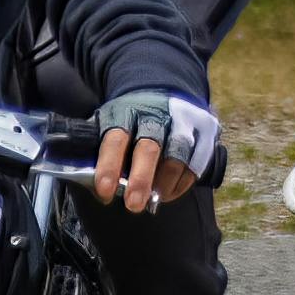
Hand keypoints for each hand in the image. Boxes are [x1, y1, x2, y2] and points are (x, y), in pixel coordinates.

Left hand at [91, 87, 218, 211]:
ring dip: (164, 183)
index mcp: (126, 112)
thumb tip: (90, 184)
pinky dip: (181, 184)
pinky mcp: (204, 133)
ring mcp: (183, 123)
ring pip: (177, 157)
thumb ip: (99, 150)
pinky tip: (167, 193)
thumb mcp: (108, 123)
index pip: (116, 139)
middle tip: (133, 205)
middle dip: (141, 179)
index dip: (109, 166)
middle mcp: (156, 115)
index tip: (105, 191)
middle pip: (149, 148)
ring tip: (154, 200)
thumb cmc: (129, 120)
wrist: (163, 89)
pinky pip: (195, 165)